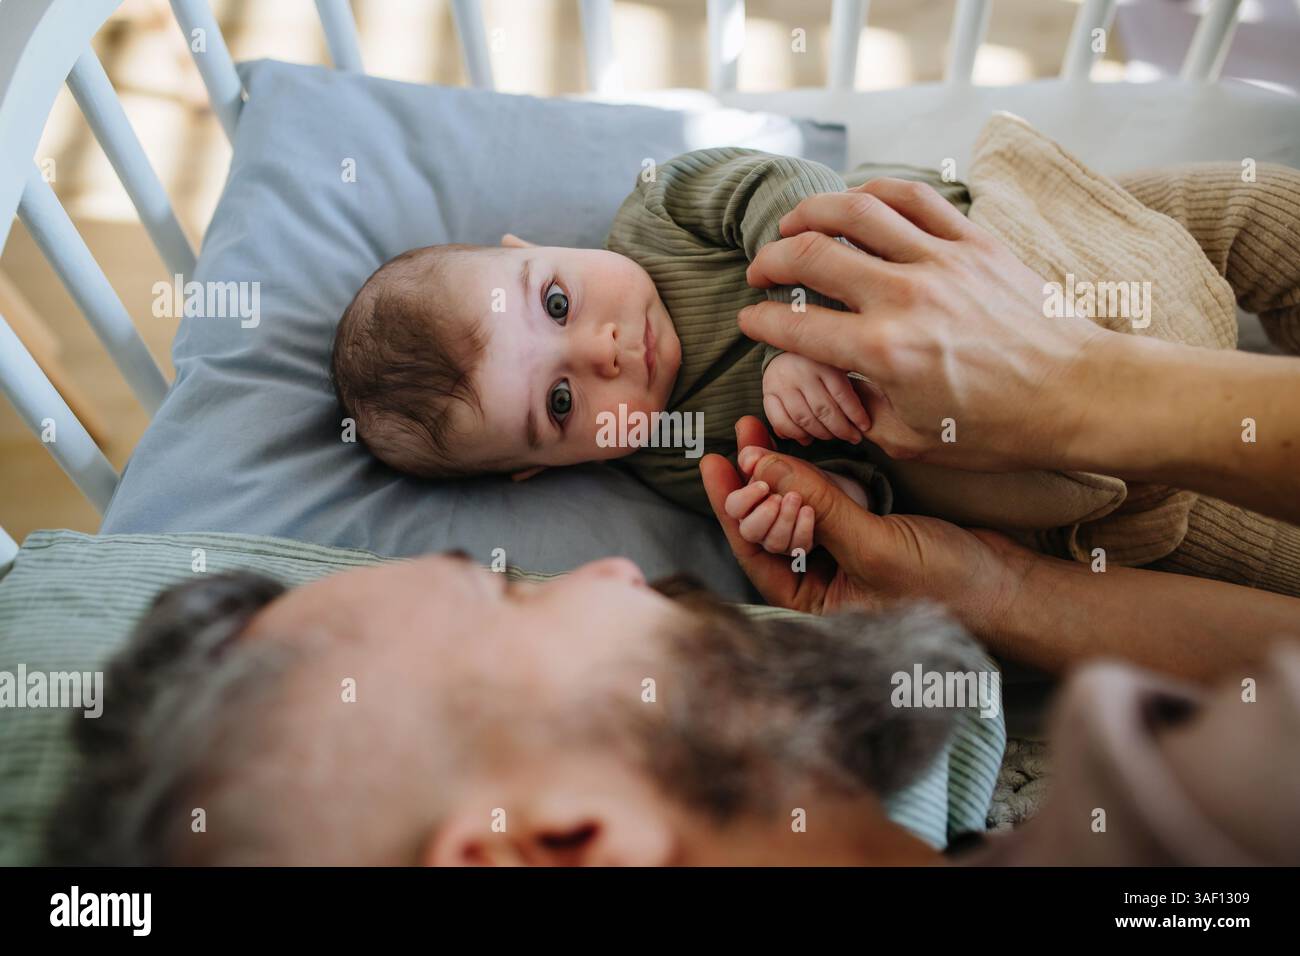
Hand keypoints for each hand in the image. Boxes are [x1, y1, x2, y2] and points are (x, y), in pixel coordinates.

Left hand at [701, 416, 1028, 630]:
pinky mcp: (866, 533)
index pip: (754, 552)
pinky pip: (826, 502)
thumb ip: (816, 505)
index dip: (731, 507)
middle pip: (769, 528)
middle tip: (741, 435)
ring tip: (761, 430)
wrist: (1012, 587)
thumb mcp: (872, 547)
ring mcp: (844, 558)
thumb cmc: (947, 586)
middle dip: (753, 483)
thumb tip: (759, 465)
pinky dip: (812, 476)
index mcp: (812, 605)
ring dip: (779, 472)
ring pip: (795, 510)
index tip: (715, 463)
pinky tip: (798, 447)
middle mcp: (821, 584)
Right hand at [740, 178, 1107, 471]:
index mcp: (884, 353)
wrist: (1077, 394)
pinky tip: (856, 202)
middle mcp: (905, 297)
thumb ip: (860, 408)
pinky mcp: (975, 243)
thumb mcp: (912, 440)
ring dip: (811, 213)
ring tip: (792, 225)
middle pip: (812, 255)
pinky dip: (876, 193)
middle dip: (770, 261)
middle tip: (759, 272)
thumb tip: (835, 383)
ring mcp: (942, 262)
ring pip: (857, 211)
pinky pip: (915, 199)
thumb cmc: (1000, 428)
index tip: (750, 321)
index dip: (759, 323)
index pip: (797, 326)